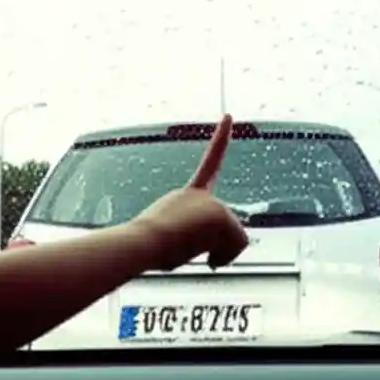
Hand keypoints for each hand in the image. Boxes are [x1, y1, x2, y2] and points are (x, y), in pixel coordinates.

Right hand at [130, 114, 248, 270]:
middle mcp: (202, 194)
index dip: (221, 140)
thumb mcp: (169, 245)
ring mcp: (213, 203)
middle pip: (225, 228)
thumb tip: (215, 262)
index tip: (229, 117)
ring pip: (232, 240)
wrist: (141, 242)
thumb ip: (195, 245)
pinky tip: (207, 259)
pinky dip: (225, 256)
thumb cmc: (147, 248)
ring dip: (217, 252)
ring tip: (188, 250)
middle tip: (186, 248)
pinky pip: (238, 244)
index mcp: (187, 195)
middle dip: (216, 245)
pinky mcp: (220, 214)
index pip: (210, 164)